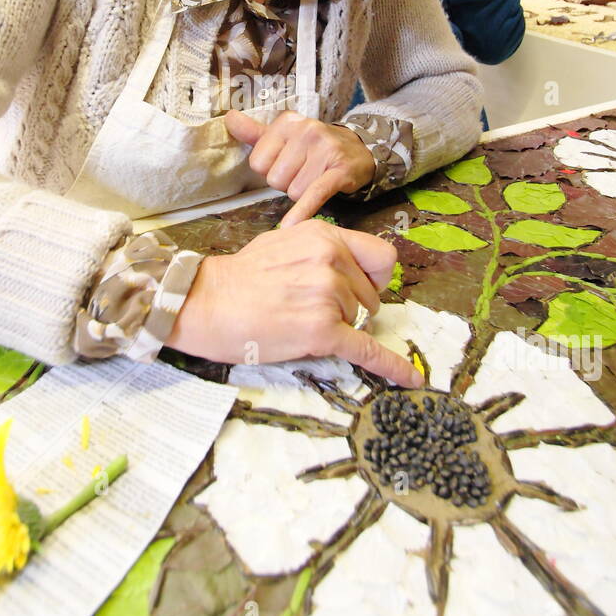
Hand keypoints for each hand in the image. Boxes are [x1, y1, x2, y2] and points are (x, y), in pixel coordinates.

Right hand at [167, 221, 420, 385]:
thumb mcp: (285, 242)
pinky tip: (409, 378)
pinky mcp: (322, 331)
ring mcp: (328, 295)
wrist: (206, 302)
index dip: (377, 278)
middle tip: (308, 309)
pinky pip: (367, 351)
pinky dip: (390, 366)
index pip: (383, 258)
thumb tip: (350, 268)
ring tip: (295, 320)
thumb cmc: (240, 277)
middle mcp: (332, 260)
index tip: (364, 289)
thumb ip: (322, 249)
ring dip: (334, 327)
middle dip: (349, 308)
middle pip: (371, 296)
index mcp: (326, 236)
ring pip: (357, 321)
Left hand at [225, 109, 374, 225]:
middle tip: (302, 173)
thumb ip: (255, 132)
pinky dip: (303, 211)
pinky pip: (313, 194)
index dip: (270, 170)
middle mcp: (306, 131)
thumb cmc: (314, 147)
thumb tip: (229, 118)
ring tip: (315, 179)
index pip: (258, 162)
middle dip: (287, 183)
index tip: (285, 164)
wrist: (359, 150)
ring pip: (293, 192)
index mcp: (287, 122)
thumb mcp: (285, 136)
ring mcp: (325, 150)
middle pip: (275, 179)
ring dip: (302, 193)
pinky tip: (292, 225)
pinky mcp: (340, 171)